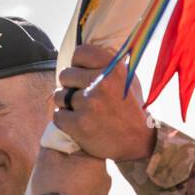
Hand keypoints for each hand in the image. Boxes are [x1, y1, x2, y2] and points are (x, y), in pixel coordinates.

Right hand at [30, 146, 110, 194]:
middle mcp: (106, 175)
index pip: (85, 146)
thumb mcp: (47, 159)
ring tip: (61, 188)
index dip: (70, 148)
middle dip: (75, 165)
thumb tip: (57, 132)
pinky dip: (80, 194)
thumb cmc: (53, 187)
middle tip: (58, 172)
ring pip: (89, 180)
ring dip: (78, 181)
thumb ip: (54, 142)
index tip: (59, 154)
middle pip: (88, 163)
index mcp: (97, 160)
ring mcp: (105, 194)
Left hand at [52, 44, 155, 161]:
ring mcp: (89, 104)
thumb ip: (106, 64)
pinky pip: (57, 115)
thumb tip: (81, 53)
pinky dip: (65, 120)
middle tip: (83, 96)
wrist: (137, 142)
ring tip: (82, 111)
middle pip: (65, 74)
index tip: (83, 73)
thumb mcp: (127, 78)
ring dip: (66, 104)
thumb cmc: (129, 108)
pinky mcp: (79, 124)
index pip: (80, 53)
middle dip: (70, 85)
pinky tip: (79, 123)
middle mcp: (101, 83)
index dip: (78, 64)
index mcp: (113, 68)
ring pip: (59, 95)